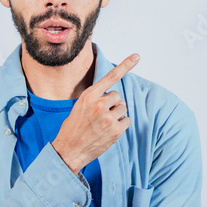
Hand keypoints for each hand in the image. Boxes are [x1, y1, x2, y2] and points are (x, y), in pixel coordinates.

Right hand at [52, 53, 139, 172]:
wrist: (69, 150)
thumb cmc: (74, 128)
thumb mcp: (80, 106)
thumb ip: (97, 99)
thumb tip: (118, 99)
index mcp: (88, 96)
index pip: (110, 77)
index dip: (125, 65)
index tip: (137, 56)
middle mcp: (99, 104)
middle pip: (118, 96)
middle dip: (113, 105)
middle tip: (100, 116)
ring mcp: (108, 118)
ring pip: (123, 108)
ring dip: (117, 115)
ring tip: (103, 124)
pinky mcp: (115, 130)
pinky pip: (127, 121)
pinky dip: (121, 125)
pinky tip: (108, 131)